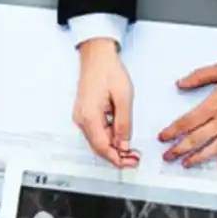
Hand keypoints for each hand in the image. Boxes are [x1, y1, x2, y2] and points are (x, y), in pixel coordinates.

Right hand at [74, 38, 137, 167]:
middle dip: (117, 156)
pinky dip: (109, 139)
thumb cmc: (108, 70)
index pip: (102, 147)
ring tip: (130, 151)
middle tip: (134, 159)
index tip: (131, 162)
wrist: (96, 55)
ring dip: (113, 149)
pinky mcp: (85, 114)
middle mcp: (82, 119)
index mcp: (89, 116)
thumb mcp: (124, 97)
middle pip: (99, 148)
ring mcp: (81, 117)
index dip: (117, 158)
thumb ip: (123, 124)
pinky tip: (120, 139)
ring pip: (97, 142)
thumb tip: (124, 144)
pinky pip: (96, 133)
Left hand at [160, 61, 216, 168]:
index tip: (163, 137)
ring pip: (213, 149)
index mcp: (215, 104)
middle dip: (179, 150)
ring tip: (186, 163)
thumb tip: (180, 83)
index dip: (173, 131)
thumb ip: (199, 77)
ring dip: (197, 158)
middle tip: (168, 156)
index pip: (187, 122)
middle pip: (196, 139)